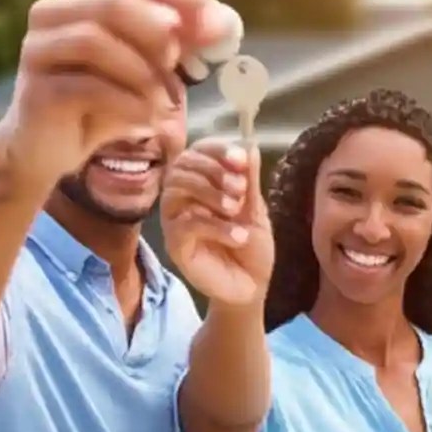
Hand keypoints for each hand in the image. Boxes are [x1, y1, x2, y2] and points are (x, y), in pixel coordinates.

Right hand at [0, 0, 225, 188]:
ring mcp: (39, 47)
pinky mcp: (35, 89)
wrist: (51, 148)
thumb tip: (227, 26)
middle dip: (163, 35)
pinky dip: (129, 103)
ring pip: (95, 41)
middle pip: (116, 2)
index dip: (191, 0)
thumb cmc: (108, 99)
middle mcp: (56, 10)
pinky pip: (87, 87)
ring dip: (145, 74)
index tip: (226, 30)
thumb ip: (184, 42)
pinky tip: (146, 118)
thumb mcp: (152, 67)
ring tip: (168, 101)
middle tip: (191, 68)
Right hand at [161, 139, 274, 307]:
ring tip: (237, 210)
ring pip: (176, 189)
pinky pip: (184, 224)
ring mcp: (175, 220)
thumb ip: (250, 180)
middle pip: (182, 166)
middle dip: (214, 171)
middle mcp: (183, 196)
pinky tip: (238, 236)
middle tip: (240, 189)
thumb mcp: (256, 209)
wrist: (252, 285)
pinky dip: (215, 226)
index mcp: (204, 181)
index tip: (240, 158)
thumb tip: (250, 146)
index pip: (198, 151)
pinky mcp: (175, 244)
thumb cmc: (252, 245)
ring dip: (210, 194)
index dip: (217, 149)